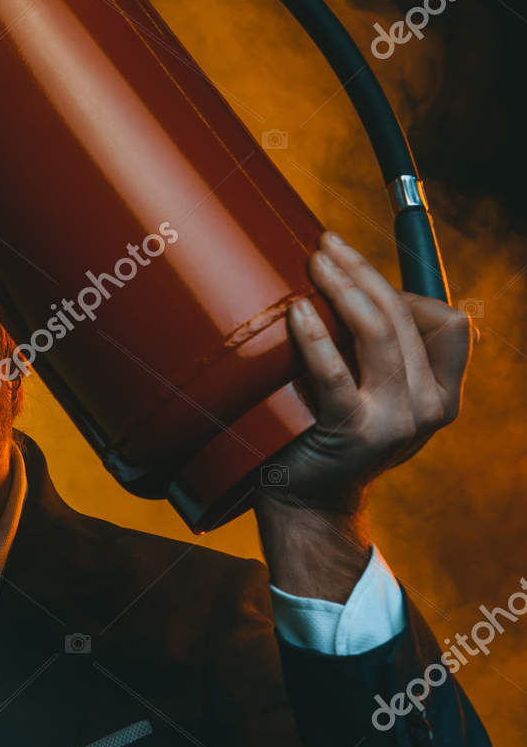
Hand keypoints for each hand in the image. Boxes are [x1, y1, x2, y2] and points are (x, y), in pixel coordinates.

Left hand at [253, 229, 475, 600]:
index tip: (360, 275)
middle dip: (364, 271)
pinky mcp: (353, 432)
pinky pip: (336, 372)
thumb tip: (358, 276)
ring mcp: (396, 422)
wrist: (305, 502)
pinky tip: (298, 311)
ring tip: (312, 264)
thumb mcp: (376, 392)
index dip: (406, 291)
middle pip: (406, 317)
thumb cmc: (330, 432)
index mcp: (442, 396)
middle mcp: (429, 409)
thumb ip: (385, 350)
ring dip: (344, 287)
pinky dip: (316, 335)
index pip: (448, 322)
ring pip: (380, 332)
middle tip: (325, 244)